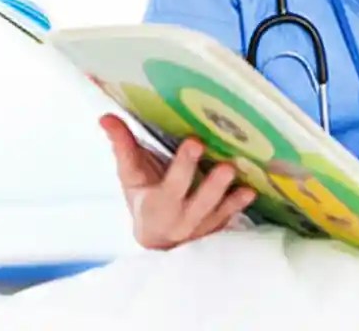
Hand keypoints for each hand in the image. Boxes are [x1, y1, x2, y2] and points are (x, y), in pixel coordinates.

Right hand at [99, 114, 256, 249]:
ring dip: (231, 197)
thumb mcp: (130, 178)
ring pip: (218, 212)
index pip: (171, 184)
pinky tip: (251, 189)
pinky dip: (240, 204)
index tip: (195, 141)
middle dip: (212, 185)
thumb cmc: (144, 201)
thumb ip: (122, 147)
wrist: (158, 240)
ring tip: (242, 176)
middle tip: (227, 165)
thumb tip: (106, 118)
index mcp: (158, 203)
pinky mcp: (217, 228)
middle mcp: (182, 218)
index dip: (183, 165)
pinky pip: (231, 218)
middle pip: (199, 202)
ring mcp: (202, 226)